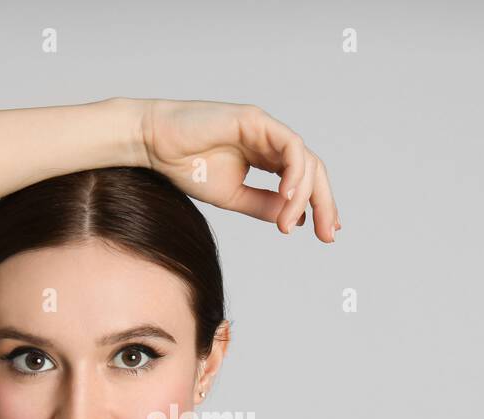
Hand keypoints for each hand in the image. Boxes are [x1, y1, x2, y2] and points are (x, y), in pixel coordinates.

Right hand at [138, 98, 340, 240]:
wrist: (154, 145)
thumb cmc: (185, 166)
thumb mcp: (232, 196)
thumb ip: (263, 205)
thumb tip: (295, 220)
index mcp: (266, 157)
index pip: (304, 180)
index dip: (319, 205)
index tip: (327, 232)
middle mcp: (270, 141)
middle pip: (313, 170)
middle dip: (324, 204)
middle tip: (329, 234)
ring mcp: (265, 128)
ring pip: (305, 160)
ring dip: (305, 195)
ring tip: (290, 223)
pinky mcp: (255, 119)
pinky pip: (289, 146)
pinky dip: (294, 171)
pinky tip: (288, 195)